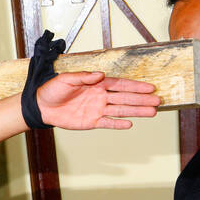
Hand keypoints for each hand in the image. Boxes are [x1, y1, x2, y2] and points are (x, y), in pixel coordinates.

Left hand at [37, 72, 159, 129]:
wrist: (41, 106)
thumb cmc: (52, 90)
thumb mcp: (66, 79)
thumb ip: (84, 77)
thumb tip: (100, 74)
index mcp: (96, 85)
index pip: (120, 84)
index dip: (135, 86)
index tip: (150, 87)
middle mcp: (100, 97)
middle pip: (125, 97)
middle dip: (141, 99)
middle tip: (158, 100)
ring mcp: (97, 110)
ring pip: (120, 110)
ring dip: (136, 111)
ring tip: (152, 112)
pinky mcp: (91, 121)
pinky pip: (107, 123)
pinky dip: (118, 124)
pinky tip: (130, 124)